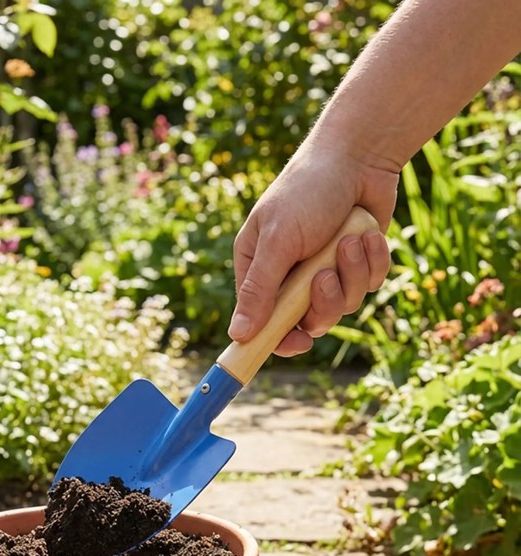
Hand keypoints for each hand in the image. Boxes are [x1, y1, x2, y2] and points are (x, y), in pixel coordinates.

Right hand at [229, 143, 398, 355]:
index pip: (262, 323)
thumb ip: (258, 289)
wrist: (359, 154)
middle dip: (326, 300)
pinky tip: (367, 232)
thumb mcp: (277, 240)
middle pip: (309, 322)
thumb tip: (238, 335)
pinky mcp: (359, 264)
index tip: (299, 344)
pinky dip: (373, 261)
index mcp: (260, 270)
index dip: (280, 340)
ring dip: (352, 273)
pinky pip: (370, 284)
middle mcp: (291, 276)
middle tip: (326, 275)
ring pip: (345, 305)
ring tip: (350, 239)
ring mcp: (327, 271)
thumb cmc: (307, 190)